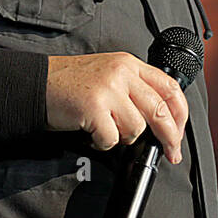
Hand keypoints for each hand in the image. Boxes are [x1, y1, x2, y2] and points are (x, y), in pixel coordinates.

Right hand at [44, 52, 187, 164]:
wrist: (36, 84)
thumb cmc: (71, 84)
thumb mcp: (109, 75)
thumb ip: (135, 89)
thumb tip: (162, 121)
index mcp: (129, 64)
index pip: (169, 88)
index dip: (180, 115)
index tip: (179, 134)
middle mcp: (122, 73)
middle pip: (160, 110)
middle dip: (170, 137)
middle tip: (171, 153)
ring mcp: (108, 89)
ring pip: (136, 128)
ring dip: (122, 137)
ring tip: (105, 129)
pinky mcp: (94, 107)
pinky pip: (112, 138)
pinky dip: (102, 143)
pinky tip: (91, 132)